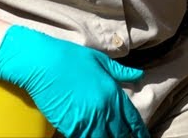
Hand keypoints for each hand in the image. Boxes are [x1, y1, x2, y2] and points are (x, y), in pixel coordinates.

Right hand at [0, 25, 149, 137]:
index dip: (139, 131)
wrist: (44, 63)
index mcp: (113, 92)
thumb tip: (138, 74)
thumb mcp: (100, 60)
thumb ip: (120, 71)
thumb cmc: (70, 57)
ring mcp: (89, 119)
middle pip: (120, 133)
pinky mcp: (71, 126)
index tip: (143, 137)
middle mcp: (105, 109)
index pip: (132, 118)